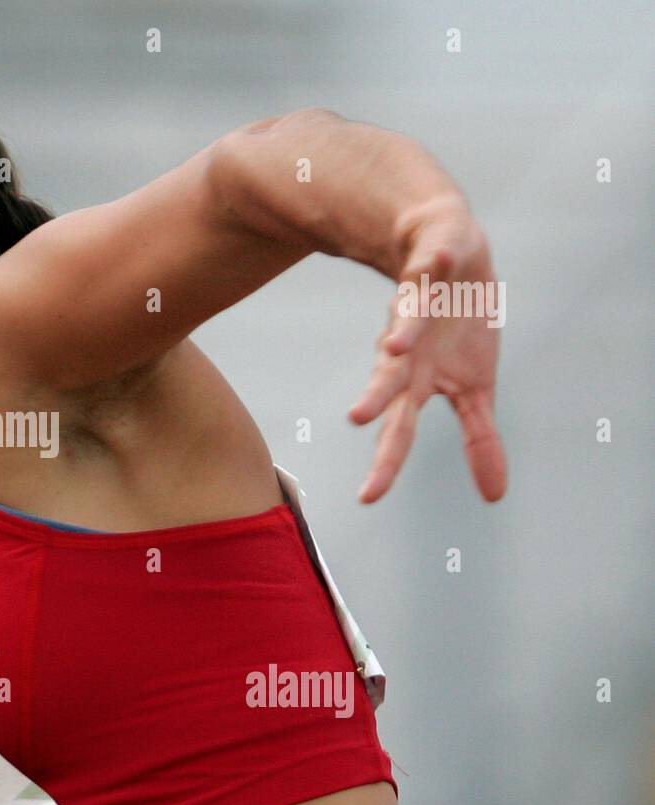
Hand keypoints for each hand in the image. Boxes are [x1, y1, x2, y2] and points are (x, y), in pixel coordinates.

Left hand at [348, 196, 507, 503]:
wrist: (444, 258)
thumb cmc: (457, 331)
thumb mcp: (475, 388)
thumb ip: (478, 439)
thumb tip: (493, 497)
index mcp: (418, 383)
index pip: (400, 430)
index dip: (386, 462)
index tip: (368, 498)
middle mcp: (408, 349)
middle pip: (389, 379)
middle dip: (374, 399)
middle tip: (358, 419)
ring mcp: (416, 306)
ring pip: (404, 320)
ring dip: (403, 331)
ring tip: (396, 346)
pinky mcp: (430, 264)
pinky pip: (430, 264)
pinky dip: (434, 264)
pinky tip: (438, 263)